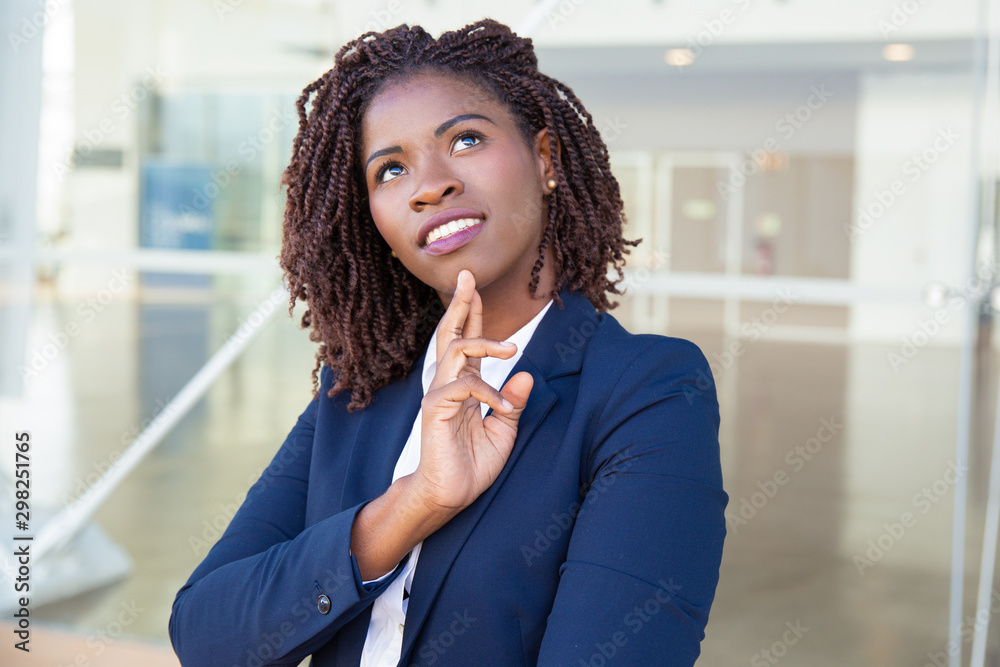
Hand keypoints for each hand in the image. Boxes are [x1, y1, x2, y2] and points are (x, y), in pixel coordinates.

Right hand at [410, 269, 533, 515]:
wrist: (450, 495)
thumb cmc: (472, 465)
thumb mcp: (504, 431)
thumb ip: (513, 402)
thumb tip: (526, 374)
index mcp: (464, 386)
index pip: (467, 342)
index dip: (471, 314)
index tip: (473, 286)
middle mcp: (449, 384)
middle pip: (451, 334)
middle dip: (460, 303)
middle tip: (466, 275)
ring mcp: (439, 394)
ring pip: (456, 350)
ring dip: (485, 342)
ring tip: (512, 347)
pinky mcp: (436, 408)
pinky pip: (463, 385)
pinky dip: (488, 392)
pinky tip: (500, 407)